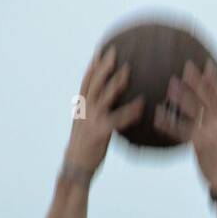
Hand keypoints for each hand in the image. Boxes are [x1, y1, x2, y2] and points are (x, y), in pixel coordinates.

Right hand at [66, 47, 143, 174]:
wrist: (76, 166)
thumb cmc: (84, 148)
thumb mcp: (86, 127)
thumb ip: (95, 114)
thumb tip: (108, 108)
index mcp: (82, 107)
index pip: (86, 81)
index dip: (93, 66)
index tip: (100, 51)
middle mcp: (86, 110)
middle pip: (94, 82)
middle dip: (103, 65)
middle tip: (114, 51)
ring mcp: (92, 119)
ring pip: (104, 95)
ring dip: (116, 82)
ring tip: (128, 70)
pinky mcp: (101, 132)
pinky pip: (118, 118)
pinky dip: (129, 111)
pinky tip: (141, 105)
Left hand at [156, 59, 216, 193]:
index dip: (215, 81)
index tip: (207, 65)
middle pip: (207, 99)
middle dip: (197, 82)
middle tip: (185, 67)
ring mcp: (210, 134)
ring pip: (195, 112)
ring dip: (182, 99)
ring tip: (170, 87)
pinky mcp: (200, 146)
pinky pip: (181, 132)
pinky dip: (169, 124)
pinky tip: (158, 117)